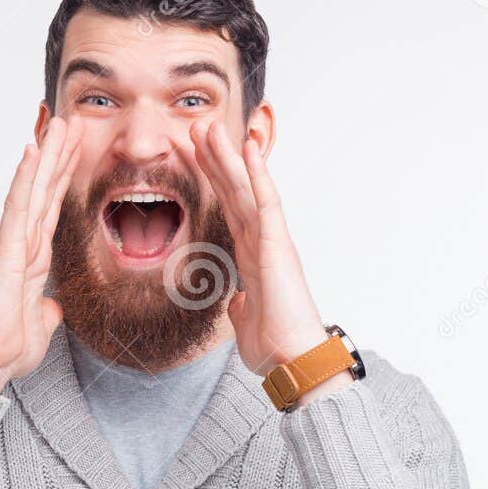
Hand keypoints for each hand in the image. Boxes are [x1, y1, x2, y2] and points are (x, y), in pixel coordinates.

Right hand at [0, 116, 84, 393]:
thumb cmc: (6, 348)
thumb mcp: (41, 326)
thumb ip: (48, 311)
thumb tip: (53, 308)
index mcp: (33, 258)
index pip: (54, 208)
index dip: (65, 177)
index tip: (77, 149)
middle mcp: (23, 244)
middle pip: (45, 189)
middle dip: (59, 154)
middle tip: (70, 118)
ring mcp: (13, 243)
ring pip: (33, 188)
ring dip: (45, 153)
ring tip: (57, 120)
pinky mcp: (5, 250)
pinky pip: (18, 207)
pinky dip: (24, 178)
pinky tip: (31, 150)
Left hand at [185, 119, 328, 376]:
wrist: (294, 362)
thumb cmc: (275, 345)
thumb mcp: (244, 322)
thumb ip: (239, 306)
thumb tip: (235, 301)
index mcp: (252, 256)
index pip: (228, 208)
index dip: (211, 180)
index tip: (193, 155)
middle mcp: (262, 242)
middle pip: (233, 190)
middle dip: (215, 158)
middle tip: (196, 127)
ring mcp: (271, 240)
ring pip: (246, 187)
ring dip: (229, 155)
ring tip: (210, 126)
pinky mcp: (278, 245)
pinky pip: (266, 202)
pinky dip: (257, 173)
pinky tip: (247, 148)